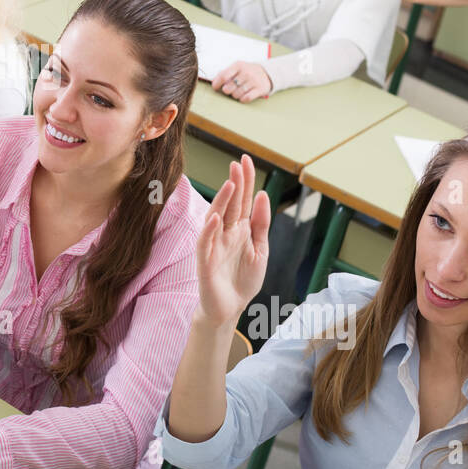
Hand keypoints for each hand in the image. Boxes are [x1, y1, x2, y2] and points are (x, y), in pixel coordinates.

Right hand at [195, 155, 270, 327]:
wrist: (230, 309)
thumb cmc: (243, 279)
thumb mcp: (261, 250)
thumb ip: (261, 224)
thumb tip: (262, 195)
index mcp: (239, 229)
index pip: (242, 200)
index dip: (244, 181)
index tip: (246, 160)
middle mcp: (225, 233)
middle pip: (229, 204)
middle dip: (234, 184)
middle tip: (237, 163)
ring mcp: (214, 245)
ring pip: (215, 218)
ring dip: (222, 202)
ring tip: (230, 184)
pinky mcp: (205, 262)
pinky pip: (205, 243)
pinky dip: (209, 230)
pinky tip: (215, 218)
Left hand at [212, 60, 271, 102]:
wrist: (267, 73)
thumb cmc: (247, 71)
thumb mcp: (237, 67)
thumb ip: (225, 73)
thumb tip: (214, 80)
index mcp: (238, 65)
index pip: (223, 76)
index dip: (217, 84)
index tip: (215, 87)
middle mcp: (246, 72)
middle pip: (228, 88)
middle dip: (226, 91)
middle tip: (230, 89)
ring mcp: (253, 81)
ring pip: (236, 94)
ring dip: (235, 95)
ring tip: (238, 92)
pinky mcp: (260, 89)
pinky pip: (246, 98)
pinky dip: (242, 99)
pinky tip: (243, 96)